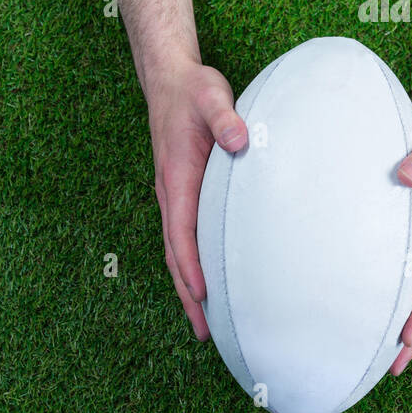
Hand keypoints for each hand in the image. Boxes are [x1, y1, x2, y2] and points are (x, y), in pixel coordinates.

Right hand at [148, 61, 247, 338]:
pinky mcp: (182, 193)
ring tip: (205, 324)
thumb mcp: (212, 96)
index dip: (191, 263)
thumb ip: (226, 117)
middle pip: (176, 253)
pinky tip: (207, 282)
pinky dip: (192, 265)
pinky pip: (185, 237)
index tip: (201, 295)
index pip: (182, 229)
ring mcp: (174, 195)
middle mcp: (171, 192)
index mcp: (177, 176)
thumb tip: (241, 140)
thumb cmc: (195, 91)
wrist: (170, 80)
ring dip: (189, 286)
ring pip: (179, 250)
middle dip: (189, 293)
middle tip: (204, 332)